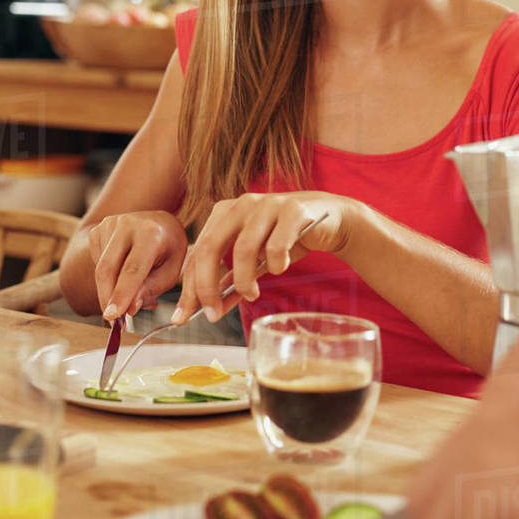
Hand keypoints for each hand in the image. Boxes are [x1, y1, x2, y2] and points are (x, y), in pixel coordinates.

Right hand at [88, 211, 187, 319]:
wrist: (158, 221)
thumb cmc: (168, 248)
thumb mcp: (172, 269)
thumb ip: (152, 289)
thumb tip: (130, 308)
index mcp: (151, 232)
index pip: (133, 269)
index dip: (122, 294)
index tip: (113, 316)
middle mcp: (127, 224)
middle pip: (108, 269)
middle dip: (107, 298)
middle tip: (112, 320)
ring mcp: (109, 225)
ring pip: (100, 268)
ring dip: (109, 290)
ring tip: (127, 295)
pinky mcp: (97, 230)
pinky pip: (97, 263)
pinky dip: (107, 277)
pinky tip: (122, 274)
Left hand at [174, 192, 354, 323]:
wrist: (331, 218)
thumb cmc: (289, 237)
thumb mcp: (256, 261)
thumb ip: (232, 281)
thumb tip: (211, 309)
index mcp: (226, 212)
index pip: (198, 250)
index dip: (190, 285)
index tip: (186, 315)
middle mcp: (243, 204)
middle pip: (211, 247)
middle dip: (206, 285)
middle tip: (212, 313)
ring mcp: (268, 204)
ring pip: (243, 248)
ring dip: (243, 280)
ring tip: (251, 294)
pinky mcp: (294, 210)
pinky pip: (276, 245)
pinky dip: (274, 264)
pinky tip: (280, 268)